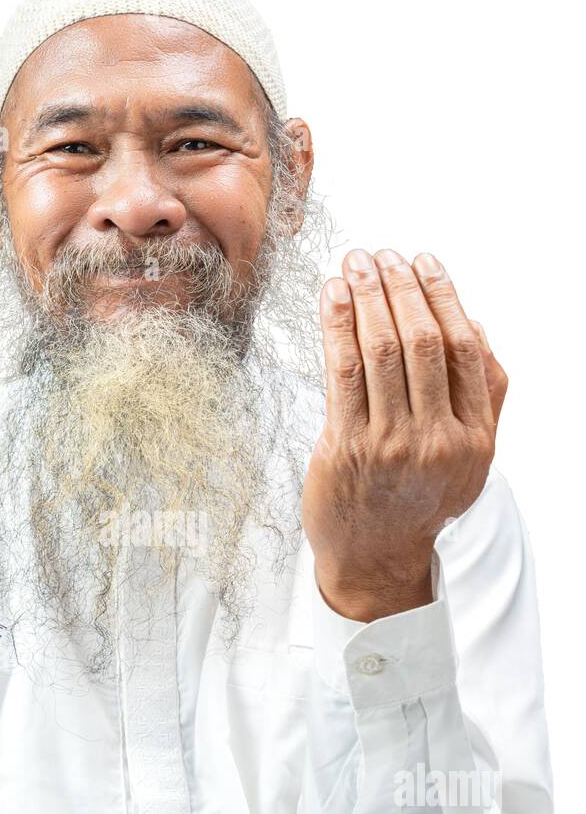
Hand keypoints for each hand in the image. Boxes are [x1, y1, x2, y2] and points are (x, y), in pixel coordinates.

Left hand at [301, 247, 507, 622]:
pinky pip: (342, 373)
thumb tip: (473, 324)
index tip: (424, 262)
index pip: (463, 349)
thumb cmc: (418, 498)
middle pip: (422, 343)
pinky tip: (332, 298)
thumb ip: (482, 394)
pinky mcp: (347, 448)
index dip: (443, 296)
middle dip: (401, 288)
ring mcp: (390, 445)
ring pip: (382, 351)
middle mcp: (437, 439)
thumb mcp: (470, 456)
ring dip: (366, 298)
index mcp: (473, 436)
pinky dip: (336, 328)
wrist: (375, 559)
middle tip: (383, 255)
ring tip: (355, 265)